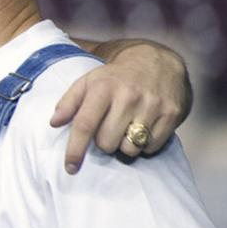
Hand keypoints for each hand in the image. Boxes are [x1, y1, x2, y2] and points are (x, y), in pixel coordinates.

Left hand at [51, 40, 190, 172]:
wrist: (157, 61)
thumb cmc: (116, 77)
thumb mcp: (88, 82)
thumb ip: (68, 102)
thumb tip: (54, 123)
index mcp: (104, 88)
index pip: (85, 124)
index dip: (75, 149)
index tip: (70, 167)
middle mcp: (129, 96)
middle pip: (107, 143)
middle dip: (103, 143)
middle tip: (108, 129)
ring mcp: (152, 105)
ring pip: (130, 149)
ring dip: (124, 146)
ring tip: (126, 128)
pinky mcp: (172, 114)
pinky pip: (151, 147)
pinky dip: (144, 145)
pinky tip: (143, 128)